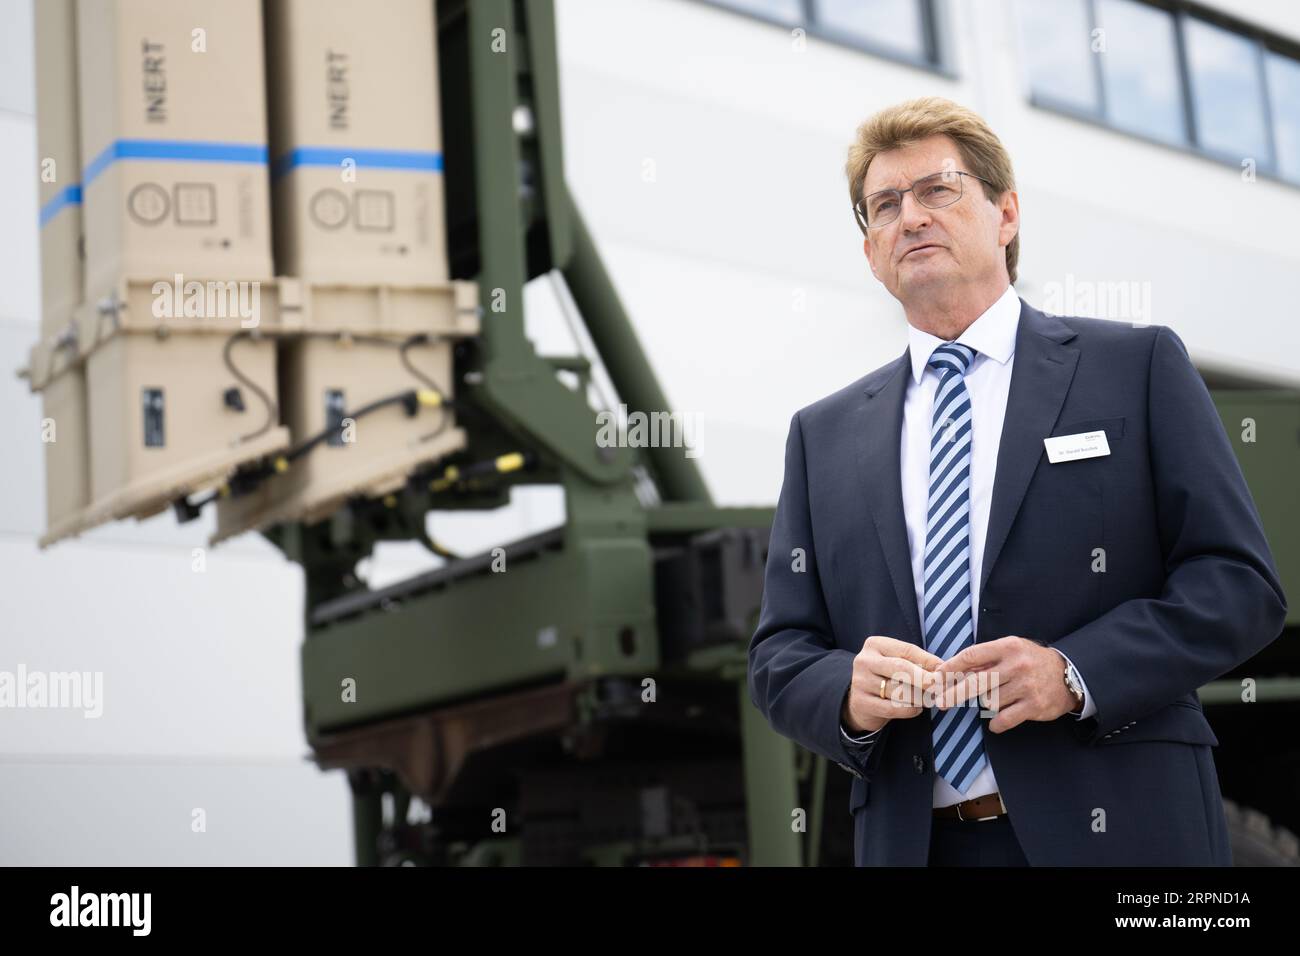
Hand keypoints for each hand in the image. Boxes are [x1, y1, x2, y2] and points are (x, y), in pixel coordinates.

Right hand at [843, 635, 942, 733]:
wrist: (861, 702)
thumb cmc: (887, 678)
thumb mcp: (900, 664)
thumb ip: (920, 663)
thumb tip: (945, 669)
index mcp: (875, 645)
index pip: (907, 650)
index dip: (929, 662)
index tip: (945, 673)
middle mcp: (864, 661)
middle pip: (901, 668)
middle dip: (924, 679)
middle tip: (940, 687)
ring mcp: (860, 681)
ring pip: (898, 691)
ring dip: (919, 698)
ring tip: (928, 700)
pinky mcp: (861, 702)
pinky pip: (892, 708)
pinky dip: (909, 710)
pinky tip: (916, 709)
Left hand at [933, 635, 1077, 732]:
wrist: (1069, 674)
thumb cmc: (1031, 660)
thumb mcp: (1011, 649)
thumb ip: (985, 658)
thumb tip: (954, 670)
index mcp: (1008, 647)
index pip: (972, 655)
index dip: (952, 667)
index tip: (938, 677)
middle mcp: (1016, 665)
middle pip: (976, 682)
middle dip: (954, 693)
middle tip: (939, 702)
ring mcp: (1026, 686)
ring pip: (989, 701)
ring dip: (985, 704)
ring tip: (993, 700)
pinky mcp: (1034, 706)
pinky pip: (1004, 719)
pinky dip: (995, 723)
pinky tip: (994, 722)